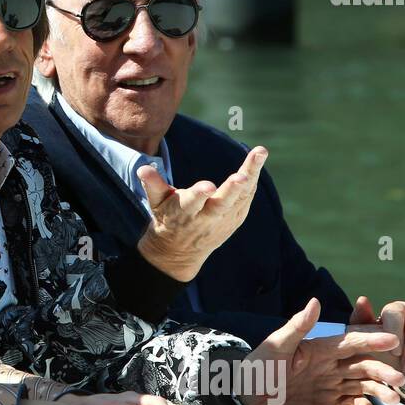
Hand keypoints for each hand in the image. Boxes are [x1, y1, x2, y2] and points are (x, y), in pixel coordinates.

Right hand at [134, 146, 266, 281]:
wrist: (179, 252)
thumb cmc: (167, 218)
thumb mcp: (155, 204)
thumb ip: (152, 185)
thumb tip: (143, 168)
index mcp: (184, 213)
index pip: (192, 203)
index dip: (199, 194)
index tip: (208, 186)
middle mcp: (206, 218)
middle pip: (222, 203)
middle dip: (232, 189)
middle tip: (242, 176)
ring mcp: (224, 221)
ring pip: (239, 198)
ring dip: (251, 176)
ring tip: (260, 153)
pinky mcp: (235, 220)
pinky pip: (246, 199)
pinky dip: (252, 182)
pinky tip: (257, 162)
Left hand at [241, 298, 404, 404]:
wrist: (244, 396)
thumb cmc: (258, 366)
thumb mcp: (277, 345)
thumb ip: (298, 326)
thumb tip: (316, 301)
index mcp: (320, 348)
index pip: (351, 341)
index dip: (372, 339)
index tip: (393, 339)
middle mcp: (329, 365)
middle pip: (363, 364)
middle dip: (383, 369)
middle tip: (400, 378)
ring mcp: (329, 384)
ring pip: (363, 384)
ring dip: (380, 389)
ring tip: (395, 397)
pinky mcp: (326, 403)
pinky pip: (350, 404)